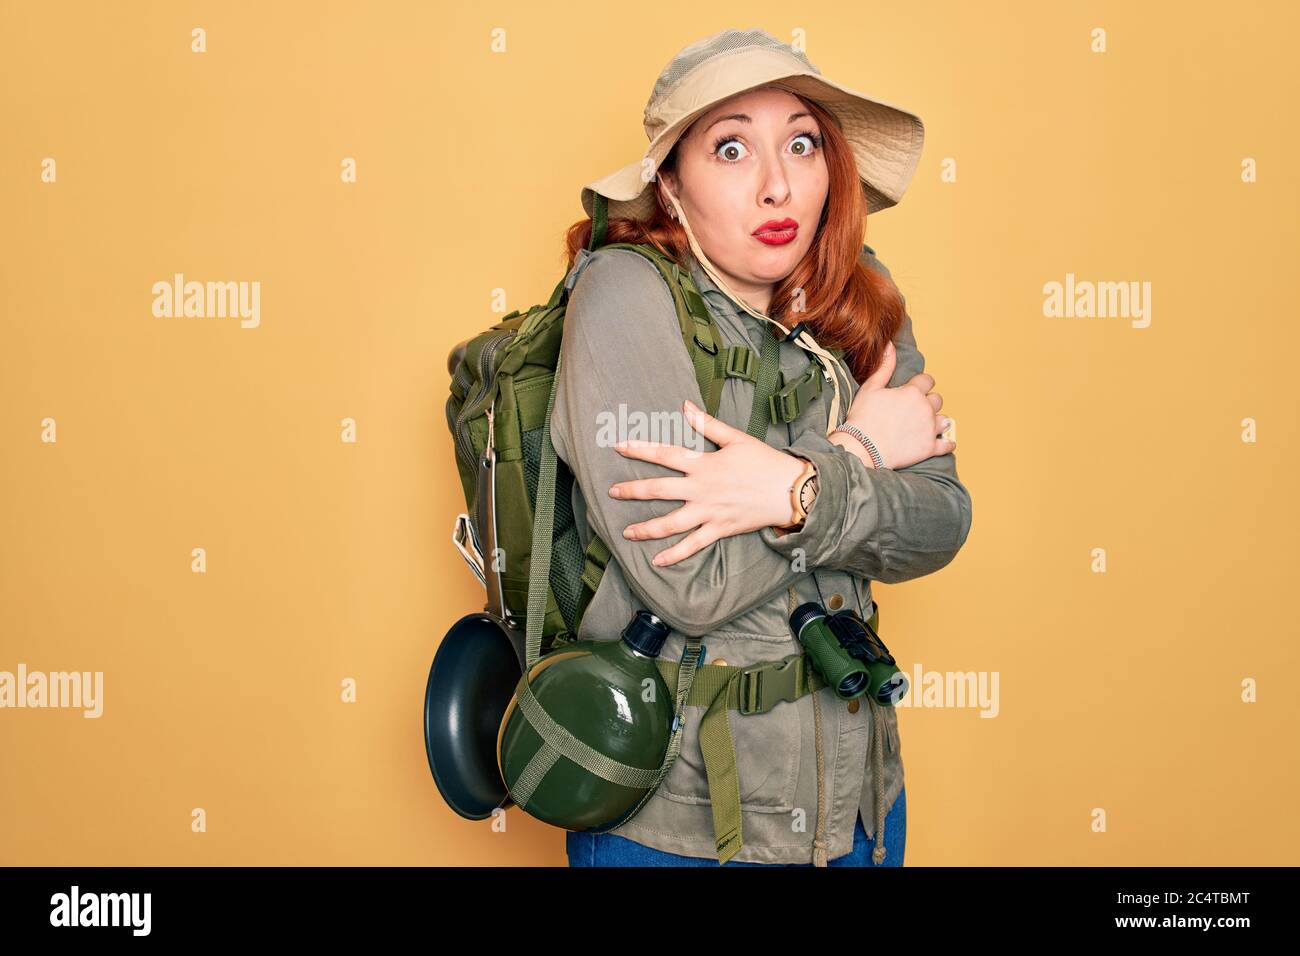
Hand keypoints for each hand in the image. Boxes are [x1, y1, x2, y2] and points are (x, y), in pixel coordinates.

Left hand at [608, 399, 805, 565]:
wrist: (790, 490)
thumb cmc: (764, 462)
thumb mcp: (736, 438)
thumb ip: (708, 424)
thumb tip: (685, 406)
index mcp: (704, 464)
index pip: (665, 454)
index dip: (640, 450)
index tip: (618, 447)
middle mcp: (701, 489)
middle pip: (659, 490)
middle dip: (632, 491)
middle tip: (612, 492)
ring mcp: (709, 512)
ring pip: (671, 523)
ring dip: (646, 528)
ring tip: (626, 532)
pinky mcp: (719, 530)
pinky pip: (693, 545)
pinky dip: (675, 554)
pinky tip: (657, 560)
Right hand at [832, 341, 954, 469]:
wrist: (862, 448)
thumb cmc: (863, 418)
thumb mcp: (870, 388)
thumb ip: (884, 366)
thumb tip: (890, 345)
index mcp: (912, 392)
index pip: (927, 380)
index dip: (920, 384)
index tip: (913, 389)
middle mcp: (925, 408)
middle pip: (937, 399)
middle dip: (928, 402)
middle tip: (916, 408)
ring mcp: (929, 429)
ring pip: (944, 420)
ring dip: (938, 420)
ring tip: (927, 424)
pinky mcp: (929, 447)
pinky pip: (947, 444)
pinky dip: (947, 443)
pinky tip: (945, 442)